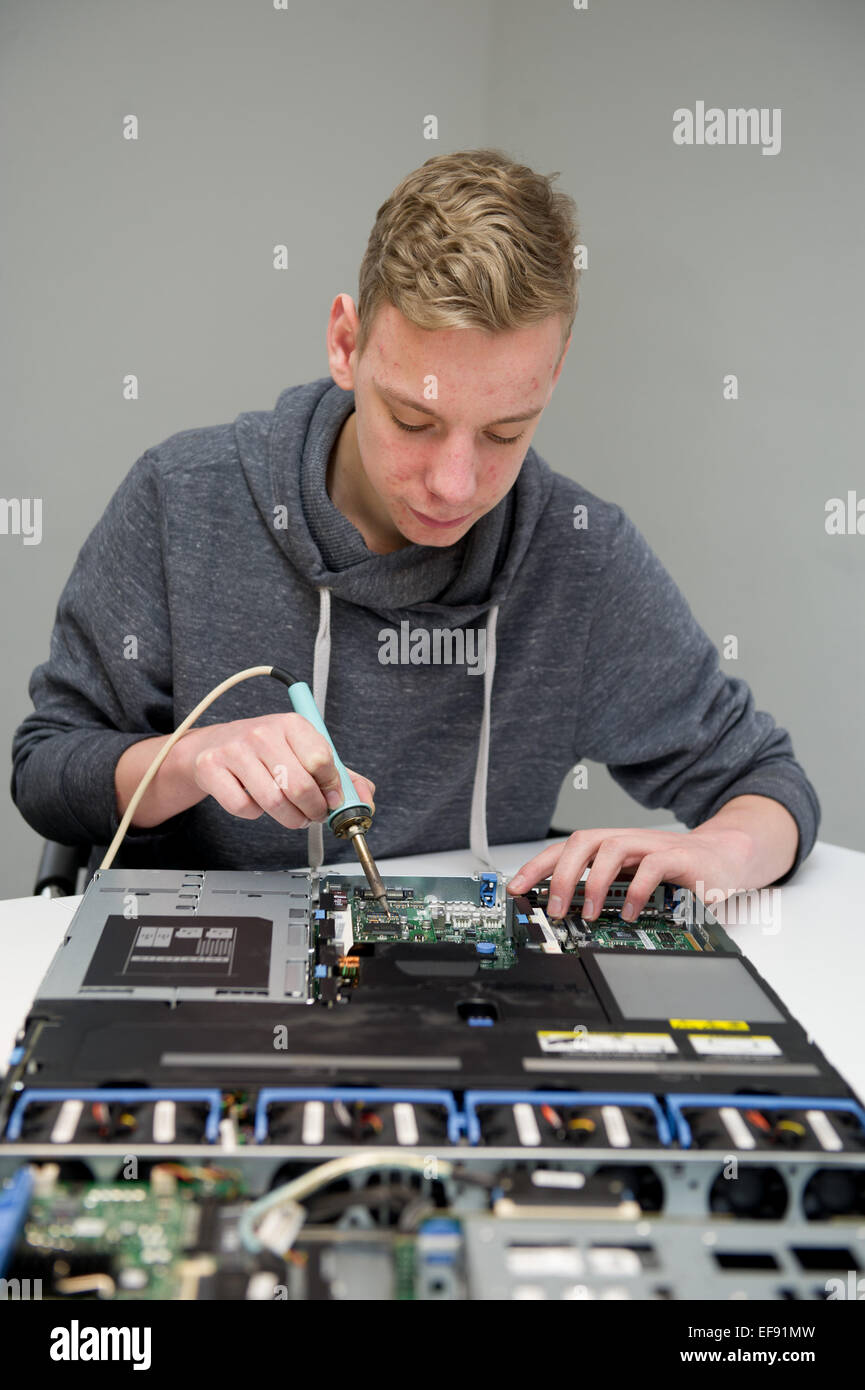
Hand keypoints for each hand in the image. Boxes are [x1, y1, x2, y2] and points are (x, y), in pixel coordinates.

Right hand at [179, 713, 374, 831]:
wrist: (212, 746)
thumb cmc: (266, 752)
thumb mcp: (303, 751)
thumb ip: (340, 775)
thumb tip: (366, 800)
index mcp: (291, 724)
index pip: (321, 760)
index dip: (332, 788)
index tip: (332, 799)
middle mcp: (263, 732)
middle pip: (300, 786)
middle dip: (313, 810)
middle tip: (313, 815)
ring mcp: (235, 750)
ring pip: (273, 802)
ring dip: (288, 818)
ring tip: (292, 815)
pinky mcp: (212, 768)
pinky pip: (244, 808)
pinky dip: (255, 814)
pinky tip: (256, 802)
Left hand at [506, 824, 754, 920]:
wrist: (726, 858)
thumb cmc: (675, 871)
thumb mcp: (632, 878)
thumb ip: (604, 888)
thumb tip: (562, 913)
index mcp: (611, 846)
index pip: (565, 848)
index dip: (537, 866)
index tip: (515, 888)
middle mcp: (628, 840)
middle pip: (583, 842)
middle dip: (561, 874)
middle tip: (552, 907)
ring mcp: (653, 845)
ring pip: (612, 849)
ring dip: (594, 882)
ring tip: (586, 913)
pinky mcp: (681, 857)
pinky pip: (652, 866)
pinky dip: (636, 890)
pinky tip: (630, 913)